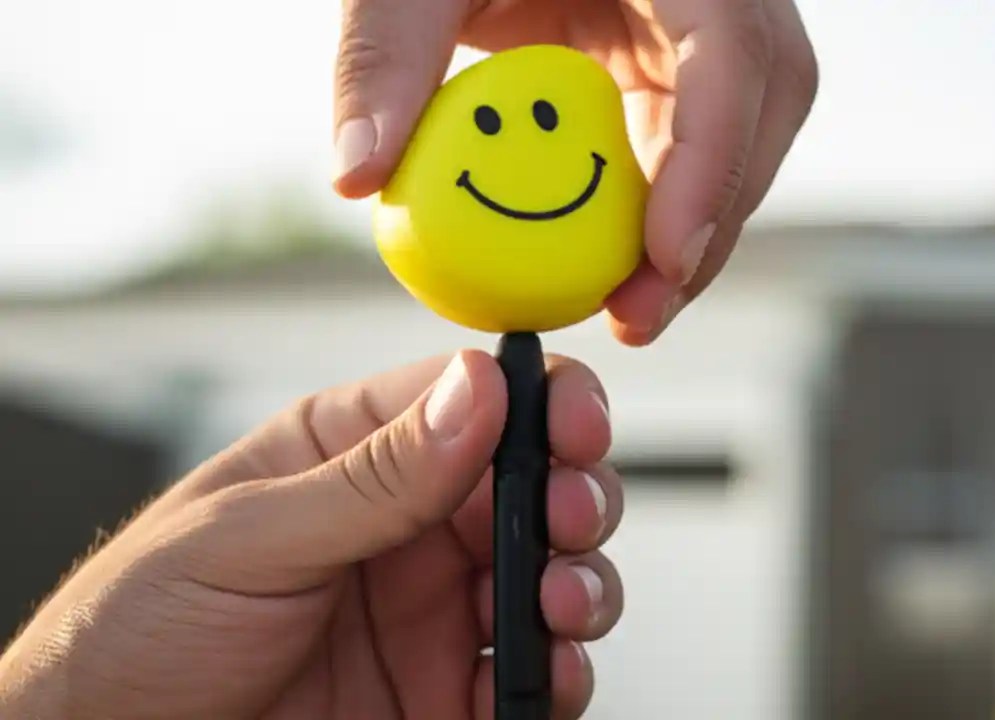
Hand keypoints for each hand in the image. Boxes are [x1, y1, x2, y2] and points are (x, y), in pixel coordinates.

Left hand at [0, 351, 622, 718]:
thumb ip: (372, 475)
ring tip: (559, 601)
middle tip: (569, 516)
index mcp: (351, 456)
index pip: (469, 400)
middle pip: (532, 485)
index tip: (573, 421)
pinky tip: (539, 672)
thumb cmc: (134, 634)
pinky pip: (529, 673)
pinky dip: (558, 673)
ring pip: (552, 574)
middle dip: (575, 493)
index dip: (539, 399)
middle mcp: (406, 527)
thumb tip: (475, 391)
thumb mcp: (245, 537)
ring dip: (581, 582)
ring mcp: (431, 611)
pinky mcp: (444, 692)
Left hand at [331, 0, 817, 344]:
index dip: (712, 160)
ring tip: (624, 310)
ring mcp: (706, 22)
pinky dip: (663, 207)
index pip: (731, 53)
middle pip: (762, 106)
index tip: (666, 259)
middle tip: (637, 318)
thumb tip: (357, 179)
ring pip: (743, 133)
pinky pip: (697, 139)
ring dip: (694, 230)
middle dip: (711, 224)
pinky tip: (614, 263)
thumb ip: (383, 59)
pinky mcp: (682, 58)